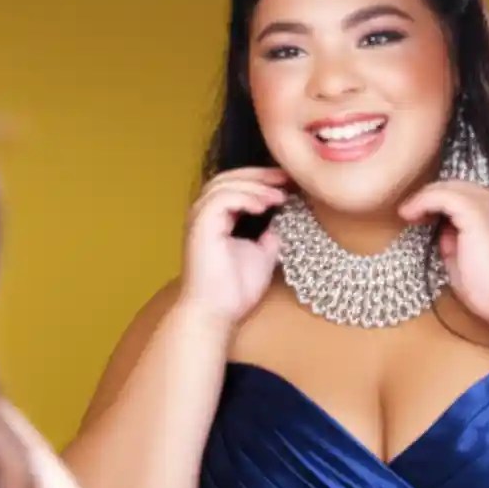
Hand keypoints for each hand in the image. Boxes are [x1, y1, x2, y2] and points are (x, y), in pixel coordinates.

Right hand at [178, 167, 287, 326]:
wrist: (217, 312)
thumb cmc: (235, 290)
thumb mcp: (263, 254)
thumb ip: (269, 234)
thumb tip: (281, 221)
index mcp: (217, 219)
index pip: (236, 186)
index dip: (262, 180)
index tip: (289, 182)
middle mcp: (204, 214)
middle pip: (229, 177)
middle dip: (260, 175)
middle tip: (287, 177)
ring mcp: (199, 218)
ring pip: (225, 183)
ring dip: (255, 186)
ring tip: (279, 196)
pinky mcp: (200, 225)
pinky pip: (222, 198)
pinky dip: (245, 197)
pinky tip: (264, 206)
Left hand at [399, 181, 488, 326]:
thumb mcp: (467, 259)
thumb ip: (455, 242)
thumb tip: (442, 231)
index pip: (463, 195)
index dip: (438, 203)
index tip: (420, 218)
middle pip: (454, 186)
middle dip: (429, 197)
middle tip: (409, 214)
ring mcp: (488, 204)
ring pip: (447, 187)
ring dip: (423, 197)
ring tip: (406, 214)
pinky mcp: (476, 212)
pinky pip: (442, 195)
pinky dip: (422, 201)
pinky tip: (409, 214)